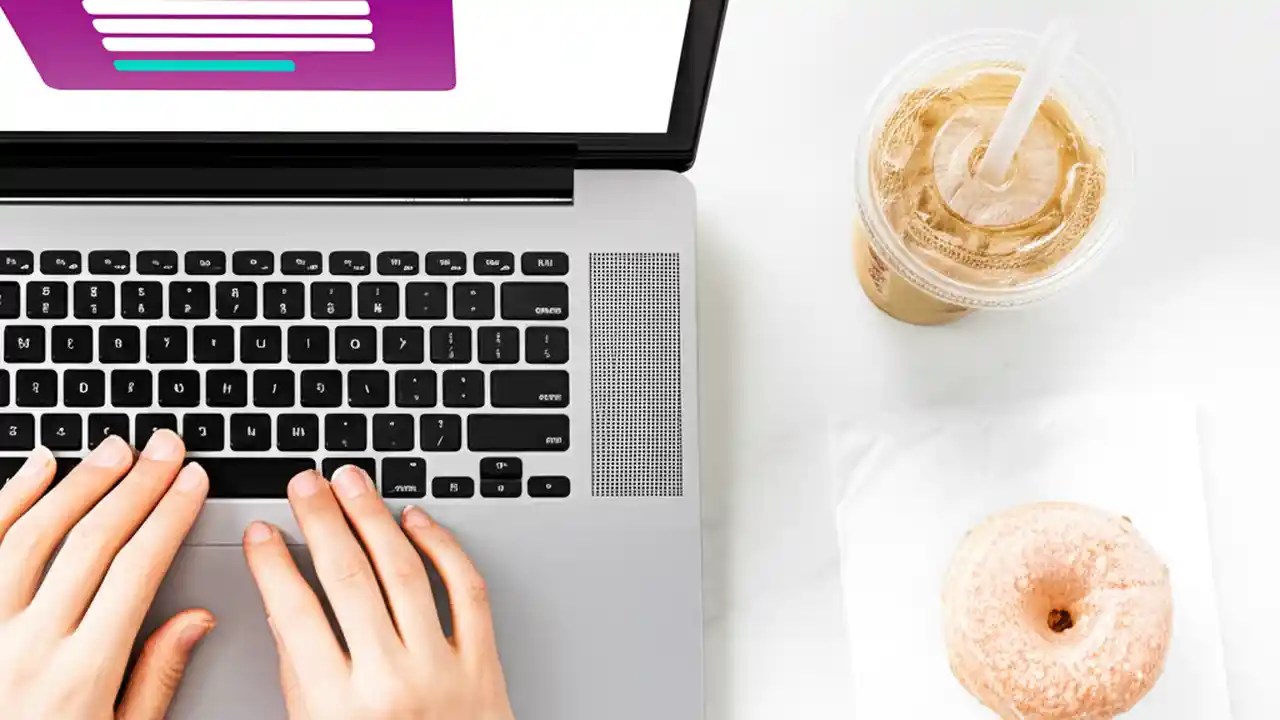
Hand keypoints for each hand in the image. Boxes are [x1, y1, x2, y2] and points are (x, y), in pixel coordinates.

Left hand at [0, 432, 212, 719]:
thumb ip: (156, 677)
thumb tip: (197, 619)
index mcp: (81, 676)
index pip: (138, 570)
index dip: (171, 516)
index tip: (193, 481)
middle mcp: (27, 647)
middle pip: (92, 541)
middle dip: (138, 485)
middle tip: (165, 447)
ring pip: (34, 533)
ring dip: (80, 483)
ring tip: (115, 450)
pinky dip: (9, 498)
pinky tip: (39, 468)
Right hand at [243, 466, 514, 719]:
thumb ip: (301, 675)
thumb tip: (284, 603)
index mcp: (337, 707)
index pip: (294, 613)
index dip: (272, 563)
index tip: (260, 532)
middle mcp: (390, 682)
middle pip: (349, 577)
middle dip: (322, 519)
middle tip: (306, 483)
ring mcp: (442, 668)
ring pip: (405, 570)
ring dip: (374, 517)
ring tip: (353, 484)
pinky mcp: (484, 663)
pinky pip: (466, 589)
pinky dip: (443, 547)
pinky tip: (418, 520)